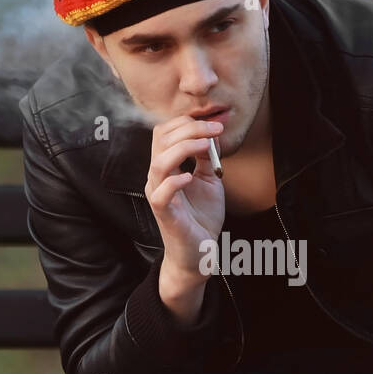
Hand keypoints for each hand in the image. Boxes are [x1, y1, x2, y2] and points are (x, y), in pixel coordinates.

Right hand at [145, 115, 226, 281]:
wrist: (199, 250)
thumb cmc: (201, 216)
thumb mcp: (209, 179)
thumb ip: (208, 157)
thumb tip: (213, 134)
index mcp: (166, 166)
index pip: (165, 132)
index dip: (188, 123)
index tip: (215, 125)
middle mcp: (158, 177)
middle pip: (161, 140)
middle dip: (189, 129)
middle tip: (215, 129)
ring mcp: (158, 194)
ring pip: (159, 162)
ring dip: (184, 148)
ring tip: (206, 146)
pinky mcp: (163, 214)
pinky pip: (160, 194)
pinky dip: (175, 181)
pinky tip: (191, 177)